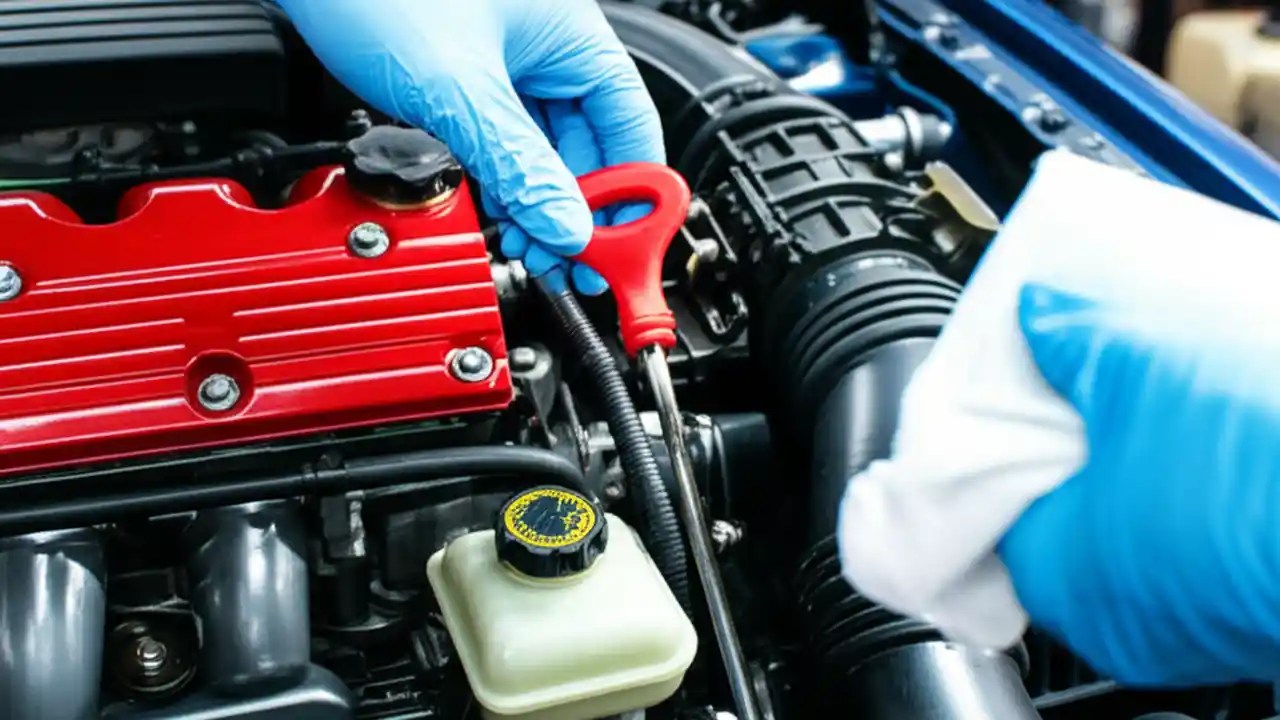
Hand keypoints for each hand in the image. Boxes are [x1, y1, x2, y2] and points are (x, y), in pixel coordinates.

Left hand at [277, 0, 663, 293]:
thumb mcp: (459, 93)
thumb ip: (518, 166)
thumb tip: (565, 227)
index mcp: (570, 34)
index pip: (631, 125)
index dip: (629, 194)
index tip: (616, 247)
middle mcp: (547, 46)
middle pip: (590, 143)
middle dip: (575, 209)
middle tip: (566, 261)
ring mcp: (510, 61)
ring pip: (545, 146)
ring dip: (539, 200)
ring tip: (530, 247)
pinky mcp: (472, 76)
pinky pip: (506, 138)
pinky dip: (506, 179)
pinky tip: (501, 212)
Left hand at [998, 281, 1279, 685]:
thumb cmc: (1257, 456)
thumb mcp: (1138, 365)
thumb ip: (1070, 337)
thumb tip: (1037, 312)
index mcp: (1055, 567)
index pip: (991, 504)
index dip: (1001, 444)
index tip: (1018, 398)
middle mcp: (1112, 616)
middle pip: (1069, 518)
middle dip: (1080, 451)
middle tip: (1091, 390)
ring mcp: (1188, 624)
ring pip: (1140, 534)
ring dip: (1145, 474)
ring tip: (1160, 406)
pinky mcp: (1248, 612)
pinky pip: (1197, 546)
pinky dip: (1196, 501)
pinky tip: (1216, 443)